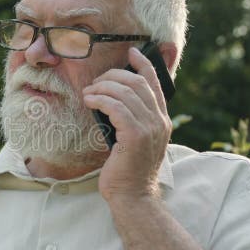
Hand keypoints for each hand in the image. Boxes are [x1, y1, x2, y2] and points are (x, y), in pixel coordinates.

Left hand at [82, 47, 171, 201]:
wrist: (132, 197)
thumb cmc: (127, 170)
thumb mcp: (134, 141)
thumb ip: (131, 121)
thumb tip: (113, 101)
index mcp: (161, 120)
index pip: (155, 83)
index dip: (143, 64)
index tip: (131, 52)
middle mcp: (159, 121)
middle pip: (138, 83)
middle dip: (113, 76)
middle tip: (95, 82)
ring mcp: (149, 128)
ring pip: (125, 92)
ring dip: (102, 88)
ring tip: (88, 93)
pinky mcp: (135, 136)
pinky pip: (116, 107)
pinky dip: (100, 100)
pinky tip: (89, 101)